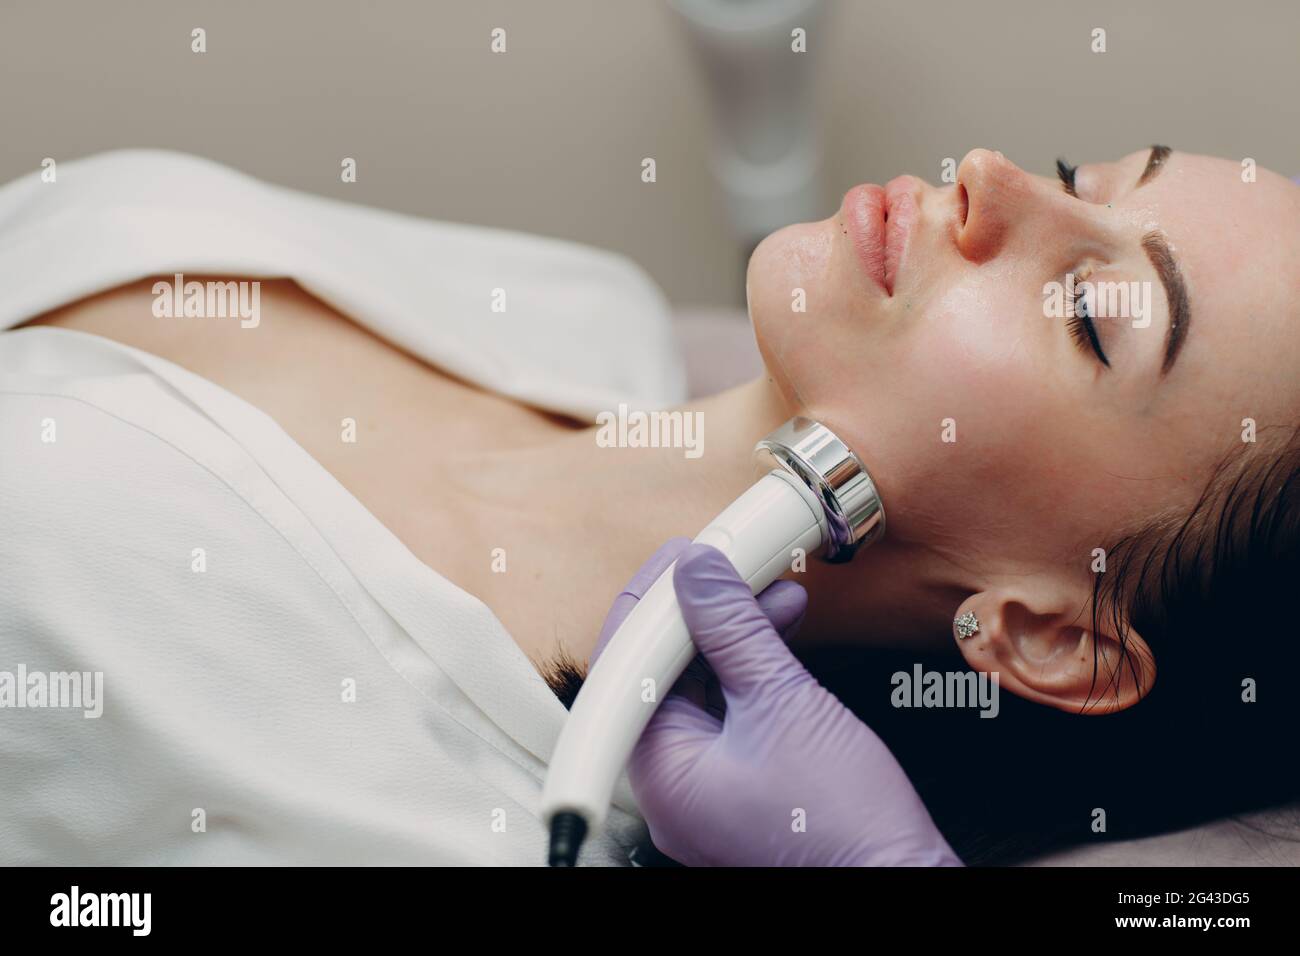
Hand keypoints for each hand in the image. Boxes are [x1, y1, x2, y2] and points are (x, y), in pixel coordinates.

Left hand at [593, 539, 961, 866]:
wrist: (899, 881)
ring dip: (732, 634)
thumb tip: (698, 571)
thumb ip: (733, 629)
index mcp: (658, 771)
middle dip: (699, 612)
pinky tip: (781, 628)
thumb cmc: (841, 821)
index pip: (629, 665)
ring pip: (697, 688)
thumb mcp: (782, 701)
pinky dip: (749, 667)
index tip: (684, 555)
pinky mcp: (737, 784)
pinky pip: (726, 711)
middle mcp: (668, 783)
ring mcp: (702, 786)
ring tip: (774, 590)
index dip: (654, 600)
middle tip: (728, 562)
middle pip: (659, 674)